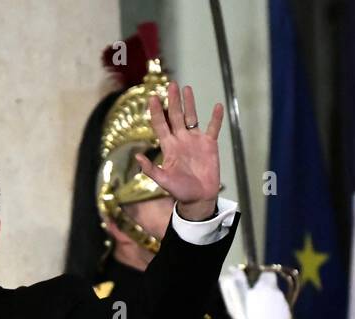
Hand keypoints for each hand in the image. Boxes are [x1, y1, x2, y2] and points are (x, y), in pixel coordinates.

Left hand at [135, 83, 223, 221]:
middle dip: (173, 101)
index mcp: (169, 147)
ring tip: (187, 88)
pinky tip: (217, 106)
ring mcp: (195, 141)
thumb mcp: (163, 181)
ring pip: (191, 117)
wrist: (198, 198)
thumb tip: (137, 157)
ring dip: (189, 104)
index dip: (156, 111)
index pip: (160, 125)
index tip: (151, 97)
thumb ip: (151, 169)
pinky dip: (216, 118)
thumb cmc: (180, 191)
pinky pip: (213, 128)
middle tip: (171, 85)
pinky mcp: (209, 145)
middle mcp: (181, 140)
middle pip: (175, 116)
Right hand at [218, 268, 291, 318]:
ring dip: (271, 306)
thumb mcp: (238, 298)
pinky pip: (282, 315)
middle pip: (274, 290)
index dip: (262, 278)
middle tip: (254, 304)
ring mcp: (285, 308)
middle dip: (266, 294)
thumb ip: (239, 282)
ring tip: (259, 317)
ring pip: (278, 302)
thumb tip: (235, 271)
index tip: (255, 284)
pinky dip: (275, 317)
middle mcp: (279, 295)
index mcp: (266, 287)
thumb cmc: (246, 318)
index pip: (268, 274)